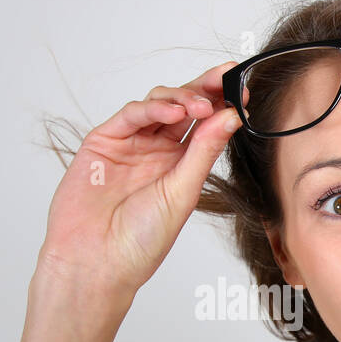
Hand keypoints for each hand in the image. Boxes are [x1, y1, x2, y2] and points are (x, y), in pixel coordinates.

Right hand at [35, 60, 248, 296]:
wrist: (97, 263)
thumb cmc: (140, 241)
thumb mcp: (183, 193)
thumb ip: (204, 152)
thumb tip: (231, 117)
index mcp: (180, 166)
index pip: (205, 125)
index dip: (223, 105)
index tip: (243, 91)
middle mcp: (156, 151)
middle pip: (183, 106)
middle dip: (206, 89)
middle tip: (226, 78)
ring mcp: (130, 144)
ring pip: (158, 104)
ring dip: (182, 97)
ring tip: (201, 105)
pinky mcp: (103, 141)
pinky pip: (131, 115)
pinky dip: (153, 107)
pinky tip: (174, 111)